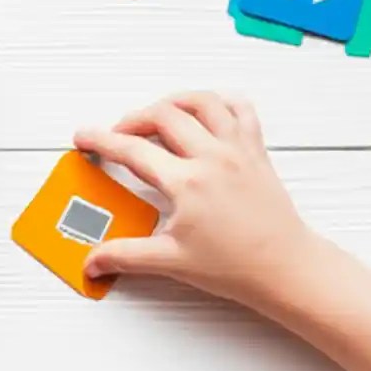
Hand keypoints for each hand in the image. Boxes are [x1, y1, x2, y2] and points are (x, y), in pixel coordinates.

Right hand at [74, 92, 320, 308]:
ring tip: (156, 114)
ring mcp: (237, 149)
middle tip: (117, 134)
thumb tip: (94, 261)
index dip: (101, 141)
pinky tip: (205, 109)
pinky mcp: (255, 151)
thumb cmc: (238, 265)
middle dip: (131, 119)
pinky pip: (240, 108)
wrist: (285, 268)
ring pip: (200, 102)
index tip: (84, 138)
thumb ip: (126, 255)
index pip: (132, 150)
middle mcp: (212, 158)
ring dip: (172, 102)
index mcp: (187, 183)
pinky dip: (219, 101)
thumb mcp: (171, 261)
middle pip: (162, 115)